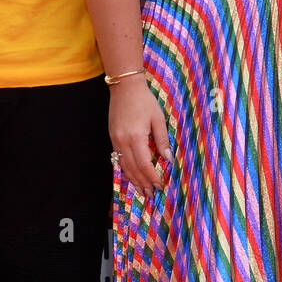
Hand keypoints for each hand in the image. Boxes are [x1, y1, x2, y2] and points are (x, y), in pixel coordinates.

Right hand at [109, 76, 171, 193]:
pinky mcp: (113, 137)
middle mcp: (123, 141)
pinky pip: (118, 158)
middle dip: (143, 183)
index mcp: (136, 137)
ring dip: (133, 179)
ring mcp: (116, 140)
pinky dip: (126, 169)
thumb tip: (168, 159)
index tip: (160, 185)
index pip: (144, 164)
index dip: (152, 177)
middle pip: (133, 169)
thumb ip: (162, 140)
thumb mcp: (158, 118)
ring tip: (141, 190)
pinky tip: (132, 175)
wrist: (125, 87)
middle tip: (151, 194)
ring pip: (124, 166)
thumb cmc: (144, 100)